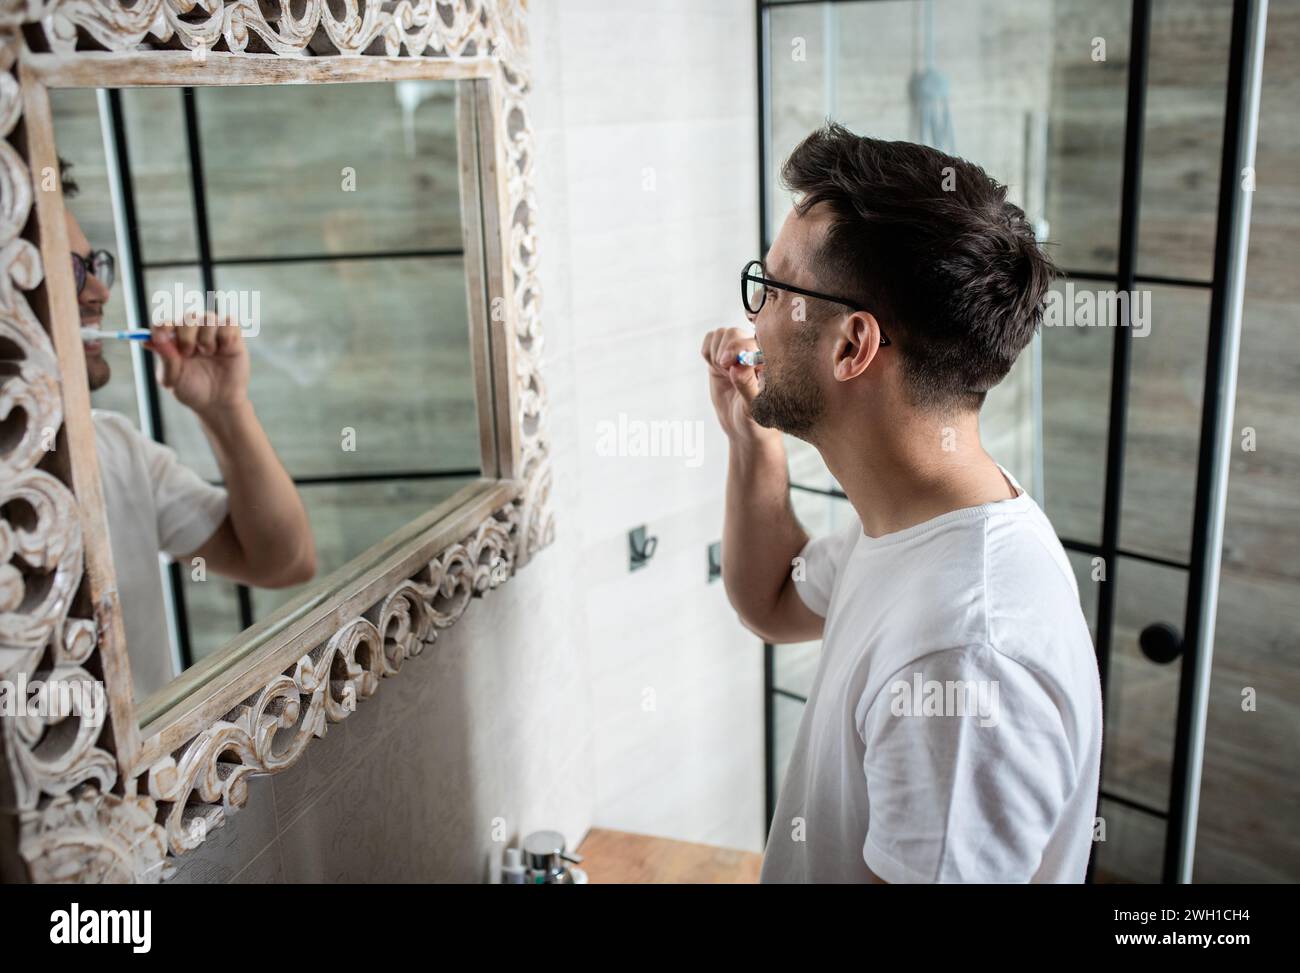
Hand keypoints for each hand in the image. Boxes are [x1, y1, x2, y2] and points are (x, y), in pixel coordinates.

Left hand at [146, 312, 250, 416]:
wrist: (219, 402)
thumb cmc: (193, 390)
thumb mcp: (173, 380)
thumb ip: (165, 359)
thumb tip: (150, 340)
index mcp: (174, 340)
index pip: (165, 323)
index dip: (163, 326)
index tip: (161, 336)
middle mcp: (193, 332)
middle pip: (188, 318)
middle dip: (186, 336)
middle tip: (188, 353)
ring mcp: (213, 332)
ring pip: (209, 318)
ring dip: (207, 339)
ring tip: (209, 354)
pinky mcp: (233, 335)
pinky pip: (229, 323)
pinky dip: (225, 337)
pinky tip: (224, 350)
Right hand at [700, 326, 779, 445]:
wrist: (742, 428)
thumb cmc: (754, 420)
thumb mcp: (752, 407)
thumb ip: (747, 385)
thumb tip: (738, 365)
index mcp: (769, 362)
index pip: (752, 342)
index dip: (738, 348)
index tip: (728, 366)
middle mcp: (754, 352)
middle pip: (734, 334)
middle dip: (725, 350)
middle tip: (723, 369)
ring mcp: (737, 352)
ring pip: (722, 334)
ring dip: (716, 352)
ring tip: (722, 373)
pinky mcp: (722, 355)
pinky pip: (711, 339)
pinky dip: (707, 350)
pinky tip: (715, 368)